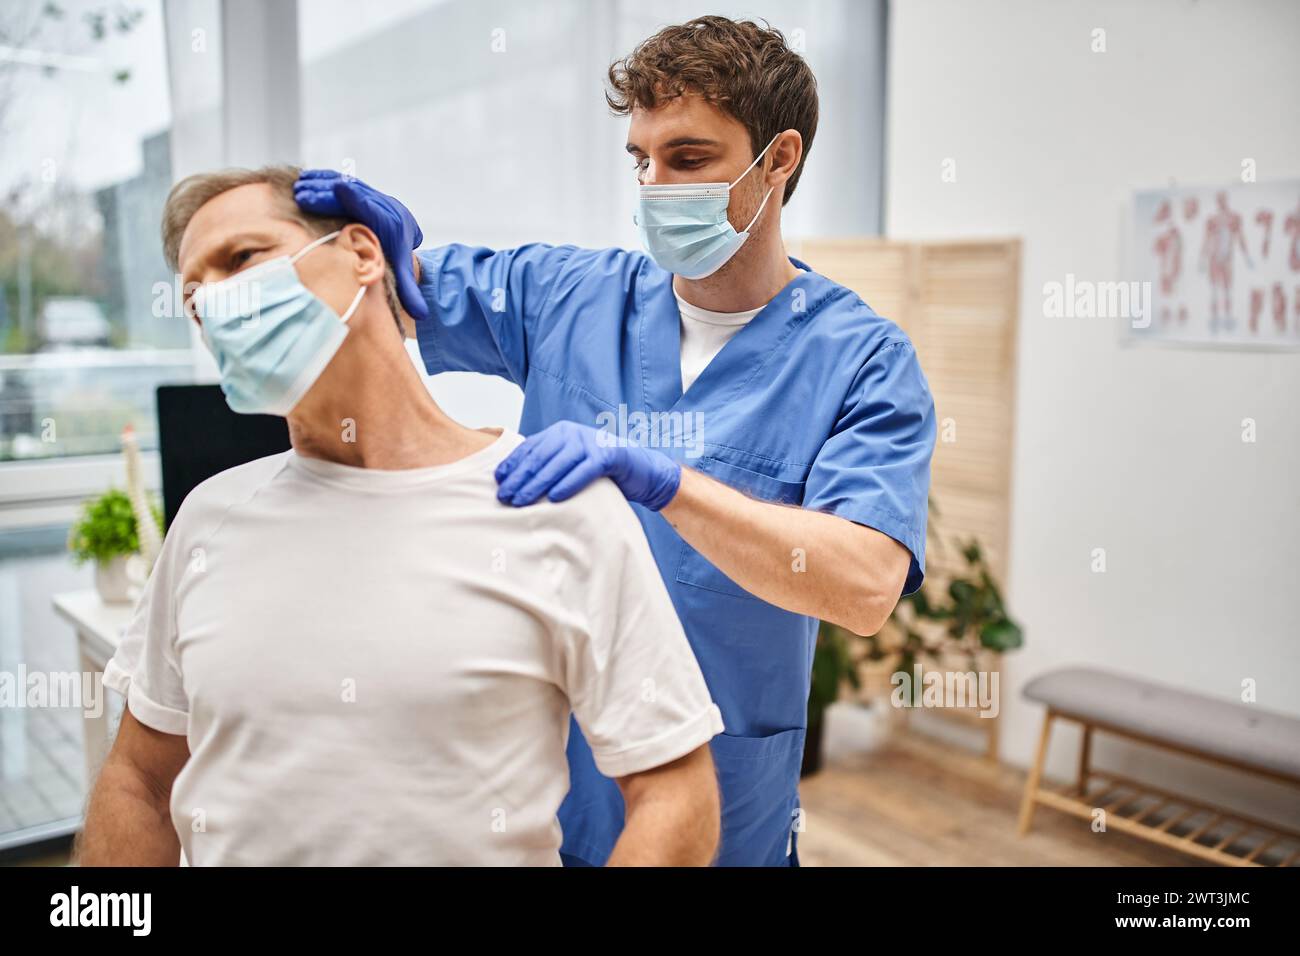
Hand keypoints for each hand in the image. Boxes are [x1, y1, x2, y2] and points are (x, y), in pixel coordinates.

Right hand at [294, 170, 428, 320]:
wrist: (400, 240)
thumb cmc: (396, 257)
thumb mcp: (402, 273)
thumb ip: (409, 291)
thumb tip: (420, 314)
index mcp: (392, 221)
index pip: (371, 204)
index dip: (354, 195)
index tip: (338, 188)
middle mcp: (382, 204)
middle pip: (354, 191)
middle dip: (328, 190)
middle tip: (303, 194)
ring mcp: (369, 194)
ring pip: (344, 182)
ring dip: (321, 184)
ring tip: (299, 189)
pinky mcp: (358, 190)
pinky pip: (339, 179)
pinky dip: (321, 179)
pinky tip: (303, 182)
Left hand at [495, 421, 680, 510]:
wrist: (641, 468)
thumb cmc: (600, 469)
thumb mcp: (571, 462)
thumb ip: (550, 464)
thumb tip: (516, 480)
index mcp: (560, 432)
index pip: (530, 447)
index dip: (512, 464)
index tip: (498, 481)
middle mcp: (572, 433)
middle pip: (540, 457)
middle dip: (519, 478)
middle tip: (504, 496)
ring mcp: (591, 442)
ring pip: (557, 465)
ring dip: (537, 484)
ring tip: (521, 500)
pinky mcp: (608, 456)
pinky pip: (583, 471)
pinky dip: (568, 484)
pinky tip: (555, 498)